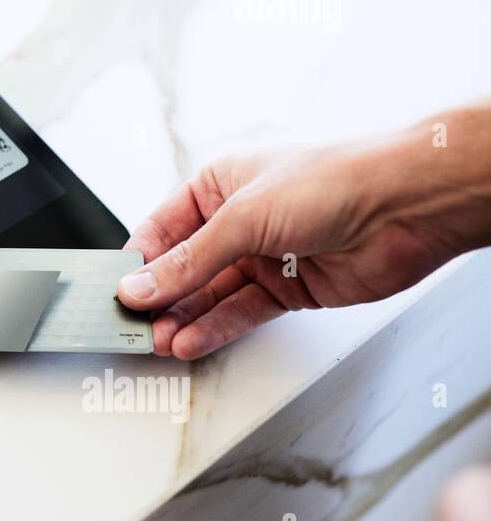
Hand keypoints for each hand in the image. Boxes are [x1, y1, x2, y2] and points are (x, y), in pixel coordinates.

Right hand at [115, 103, 490, 359]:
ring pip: (210, 296)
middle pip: (183, 268)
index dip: (137, 263)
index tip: (114, 293)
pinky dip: (215, 329)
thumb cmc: (333, 179)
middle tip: (131, 327)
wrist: (407, 205)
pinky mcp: (289, 289)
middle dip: (158, 298)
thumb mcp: (242, 218)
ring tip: (157, 341)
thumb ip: (188, 262)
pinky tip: (191, 341)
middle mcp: (238, 221)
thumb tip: (139, 287)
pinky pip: (241, 313)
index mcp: (218, 184)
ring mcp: (264, 256)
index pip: (161, 230)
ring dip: (183, 319)